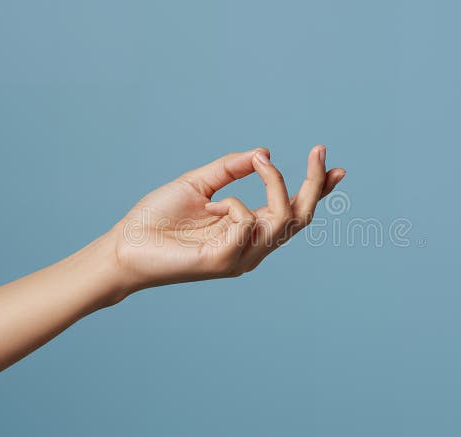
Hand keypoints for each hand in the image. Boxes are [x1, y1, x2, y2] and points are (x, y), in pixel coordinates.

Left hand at [109, 146, 345, 294]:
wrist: (124, 246)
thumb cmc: (158, 218)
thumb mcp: (199, 183)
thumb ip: (231, 169)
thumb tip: (264, 152)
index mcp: (248, 227)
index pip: (292, 210)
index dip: (317, 191)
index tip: (336, 167)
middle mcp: (251, 245)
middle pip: (300, 218)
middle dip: (315, 184)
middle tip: (318, 152)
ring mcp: (241, 257)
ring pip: (283, 221)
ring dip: (275, 186)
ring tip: (261, 165)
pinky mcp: (224, 262)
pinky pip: (247, 226)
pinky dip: (236, 207)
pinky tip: (215, 207)